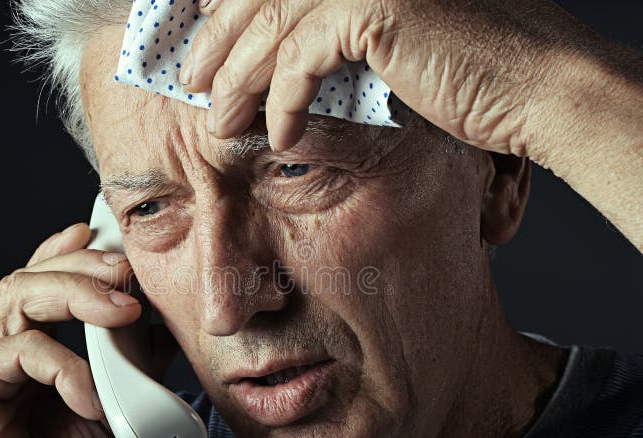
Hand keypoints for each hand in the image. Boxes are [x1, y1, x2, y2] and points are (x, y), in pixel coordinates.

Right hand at [0, 223, 145, 437]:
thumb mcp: (114, 407)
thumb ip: (132, 362)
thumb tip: (163, 322)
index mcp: (26, 342)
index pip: (47, 278)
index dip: (76, 253)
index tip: (114, 241)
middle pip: (34, 275)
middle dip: (87, 266)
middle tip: (129, 272)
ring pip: (21, 294)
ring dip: (79, 295)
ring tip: (124, 313)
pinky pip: (21, 349)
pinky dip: (66, 367)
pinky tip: (91, 399)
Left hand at [182, 0, 577, 155]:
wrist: (533, 87)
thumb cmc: (465, 71)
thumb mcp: (386, 43)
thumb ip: (335, 33)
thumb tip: (276, 54)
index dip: (228, 12)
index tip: (205, 50)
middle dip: (218, 43)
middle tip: (194, 85)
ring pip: (270, 25)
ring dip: (237, 80)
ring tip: (220, 122)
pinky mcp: (375, 6)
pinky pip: (301, 56)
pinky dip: (281, 99)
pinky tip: (277, 134)